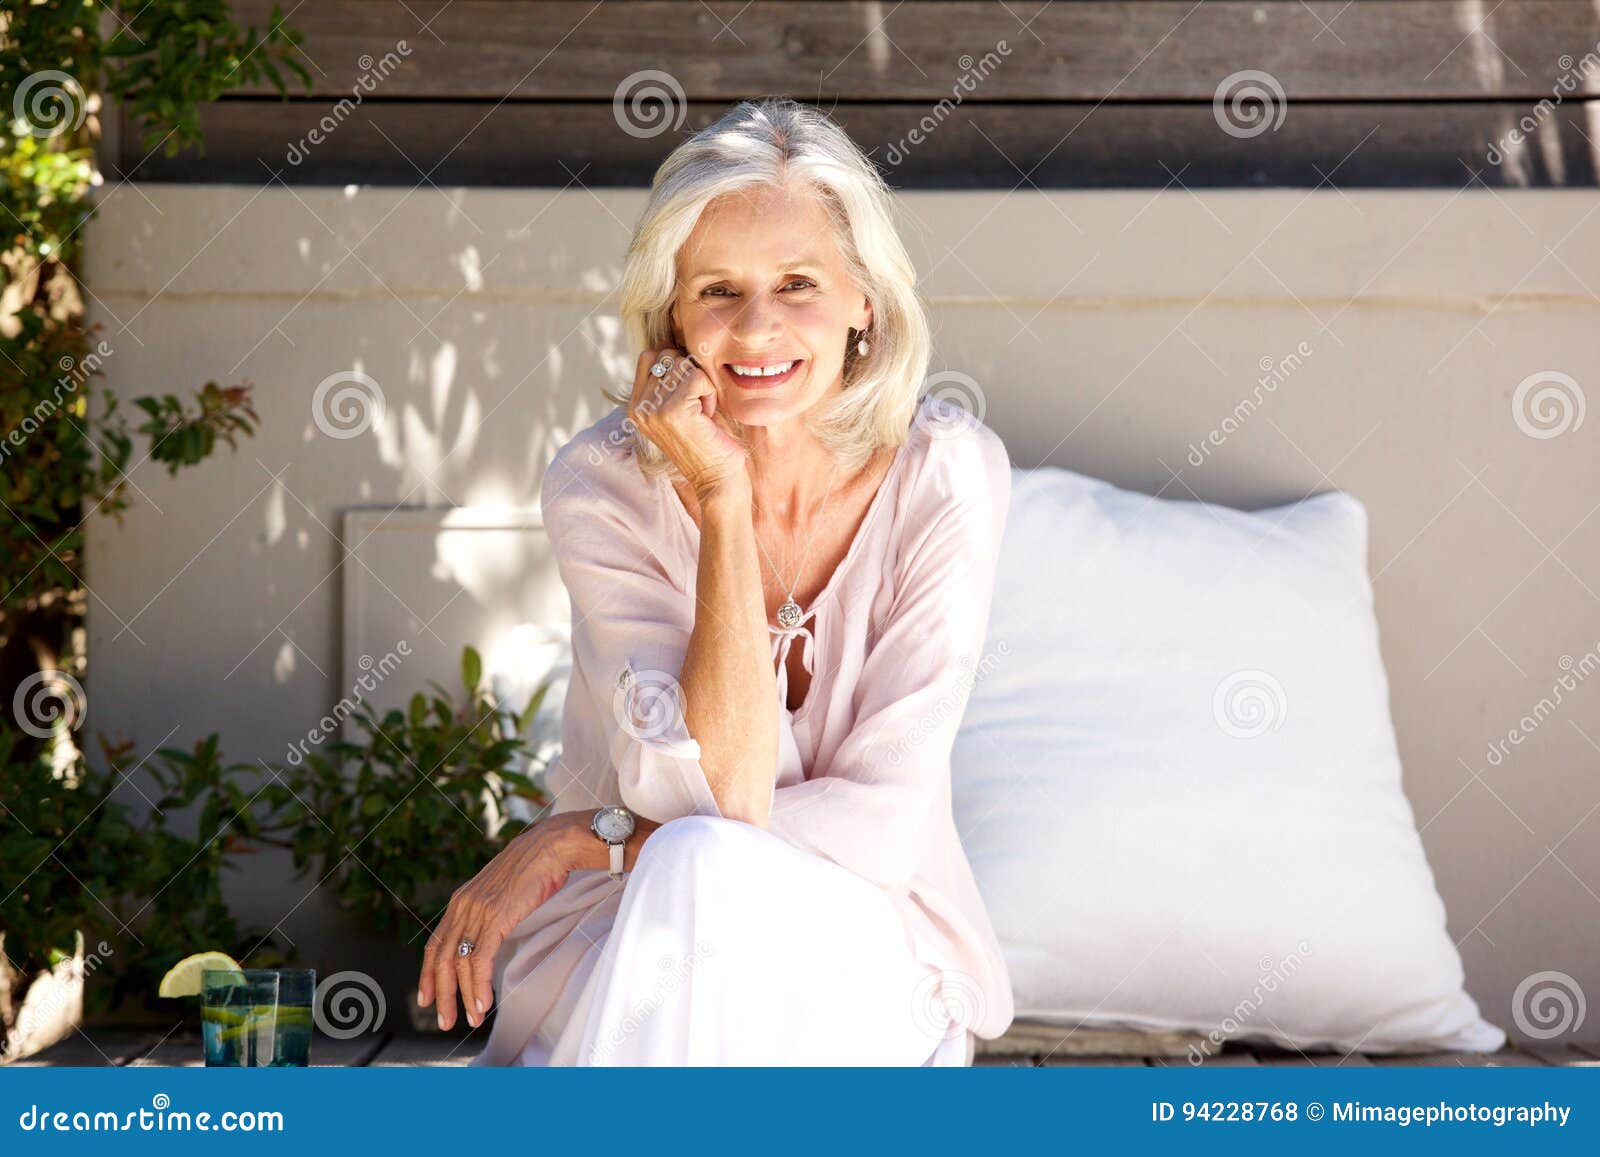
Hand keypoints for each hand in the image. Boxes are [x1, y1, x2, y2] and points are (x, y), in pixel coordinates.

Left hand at [416, 809, 588, 1029]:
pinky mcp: (496, 917)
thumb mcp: (501, 891)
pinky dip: (480, 985)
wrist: (551, 846)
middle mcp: (463, 906)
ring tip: (473, 1020)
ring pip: (461, 963)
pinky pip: (481, 959)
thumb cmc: (534, 868)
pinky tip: (483, 1004)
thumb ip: (488, 911)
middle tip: (445, 1021)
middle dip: (441, 994)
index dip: (428, 974)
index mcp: (461, 900)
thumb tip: (488, 933)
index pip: (436, 945)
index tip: (426, 999)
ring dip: (464, 996)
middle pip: (442, 959)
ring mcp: (478, 911)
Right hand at [629, 345, 748, 499]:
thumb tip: (669, 343)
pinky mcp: (671, 410)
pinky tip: (708, 417)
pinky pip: (698, 377)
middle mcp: (638, 407)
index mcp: (635, 405)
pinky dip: (710, 393)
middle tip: (698, 405)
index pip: (649, 355)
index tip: (689, 391)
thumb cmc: (706, 442)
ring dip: (702, 385)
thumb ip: (667, 381)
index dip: (675, 362)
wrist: (716, 479)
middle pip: (667, 355)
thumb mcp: (678, 408)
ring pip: (683, 364)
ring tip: (703, 412)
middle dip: (690, 374)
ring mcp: (652, 409)